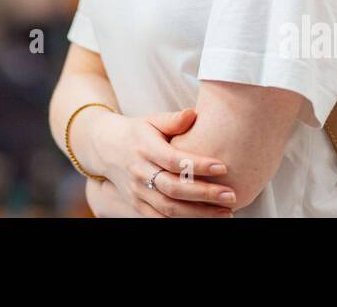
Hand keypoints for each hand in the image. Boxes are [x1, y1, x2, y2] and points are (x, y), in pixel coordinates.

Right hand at [90, 107, 237, 217]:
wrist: (105, 148)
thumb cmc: (138, 132)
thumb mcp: (152, 120)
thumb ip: (173, 120)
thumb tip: (193, 114)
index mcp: (144, 147)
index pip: (173, 160)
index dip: (198, 165)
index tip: (223, 166)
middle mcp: (139, 172)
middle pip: (173, 189)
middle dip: (204, 194)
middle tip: (231, 195)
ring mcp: (137, 192)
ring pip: (169, 209)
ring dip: (199, 214)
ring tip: (227, 212)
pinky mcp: (137, 206)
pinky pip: (160, 220)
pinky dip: (183, 223)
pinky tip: (206, 220)